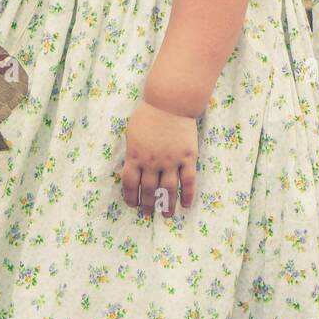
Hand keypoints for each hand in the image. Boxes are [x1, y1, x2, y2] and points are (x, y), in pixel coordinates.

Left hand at [121, 101, 197, 217]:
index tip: (133, 205)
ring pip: (169, 190)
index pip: (130, 184)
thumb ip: (132, 153)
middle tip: (149, 214)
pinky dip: (187, 195)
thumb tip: (131, 170)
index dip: (131, 197)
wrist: (170, 103)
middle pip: (149, 190)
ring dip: (167, 205)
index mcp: (135, 156)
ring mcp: (171, 161)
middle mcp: (152, 162)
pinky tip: (186, 205)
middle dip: (148, 205)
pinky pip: (188, 181)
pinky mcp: (188, 157)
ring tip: (167, 215)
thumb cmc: (148, 115)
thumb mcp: (131, 134)